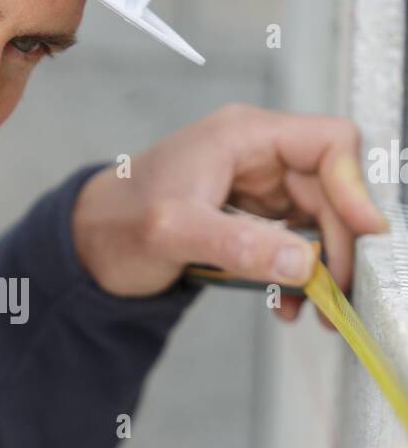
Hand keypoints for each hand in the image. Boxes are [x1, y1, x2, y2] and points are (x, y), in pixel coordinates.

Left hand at [71, 103, 387, 308]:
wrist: (84, 247)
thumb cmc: (116, 223)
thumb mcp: (173, 232)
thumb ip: (239, 245)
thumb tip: (303, 263)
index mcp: (243, 136)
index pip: (329, 143)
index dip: (354, 188)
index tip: (363, 237)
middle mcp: (256, 156)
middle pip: (330, 190)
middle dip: (339, 244)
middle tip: (337, 296)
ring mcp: (255, 188)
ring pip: (317, 221)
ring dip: (322, 267)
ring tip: (318, 311)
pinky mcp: (249, 220)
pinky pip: (292, 244)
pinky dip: (296, 275)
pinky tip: (288, 305)